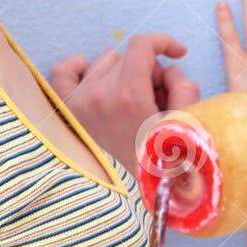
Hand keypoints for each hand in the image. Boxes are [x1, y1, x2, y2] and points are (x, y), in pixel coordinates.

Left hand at [47, 33, 200, 174]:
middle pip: (128, 57)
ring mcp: (78, 103)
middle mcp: (99, 94)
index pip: (143, 45)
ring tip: (130, 103)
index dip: (164, 41)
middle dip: (148, 71)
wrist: (124, 204)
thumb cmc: (156, 168)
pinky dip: (80, 69)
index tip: (177, 52)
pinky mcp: (65, 113)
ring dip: (120, 75)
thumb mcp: (182, 125)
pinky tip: (93, 79)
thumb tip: (169, 69)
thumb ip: (183, 87)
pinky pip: (64, 71)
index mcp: (128, 96)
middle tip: (156, 100)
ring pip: (103, 62)